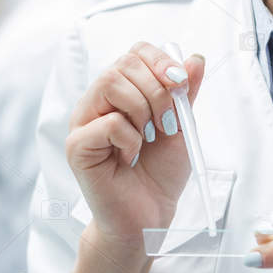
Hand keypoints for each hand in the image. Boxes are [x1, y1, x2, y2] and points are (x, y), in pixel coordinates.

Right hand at [65, 42, 205, 253]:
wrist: (148, 219)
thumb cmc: (159, 175)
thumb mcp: (181, 128)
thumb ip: (184, 94)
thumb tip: (196, 58)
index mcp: (119, 94)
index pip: (134, 53)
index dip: (160, 61)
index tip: (180, 84)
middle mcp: (96, 103)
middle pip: (123, 65)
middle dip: (157, 91)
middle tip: (167, 125)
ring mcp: (83, 123)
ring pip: (111, 83)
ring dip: (144, 110)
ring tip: (149, 140)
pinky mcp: (76, 146)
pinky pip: (108, 122)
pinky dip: (130, 138)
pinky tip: (129, 157)